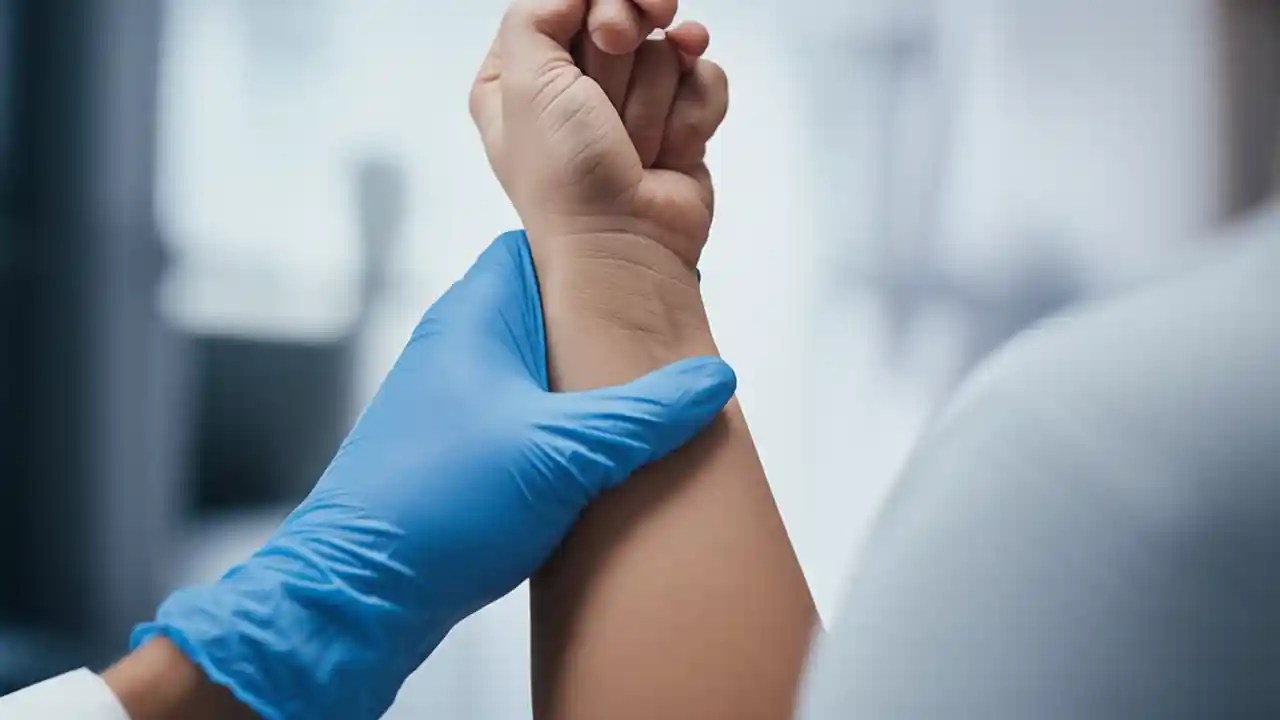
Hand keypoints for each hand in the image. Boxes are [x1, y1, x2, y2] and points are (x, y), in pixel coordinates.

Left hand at [131, 232, 736, 719]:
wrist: (358, 595)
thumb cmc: (442, 505)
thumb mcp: (565, 453)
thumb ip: (646, 413)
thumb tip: (714, 379)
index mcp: (475, 316)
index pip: (539, 247)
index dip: (596, 256)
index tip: (654, 280)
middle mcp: (458, 347)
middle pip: (546, 312)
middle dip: (603, 331)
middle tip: (663, 352)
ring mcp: (453, 400)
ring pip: (536, 371)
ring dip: (583, 390)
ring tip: (641, 410)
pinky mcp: (455, 451)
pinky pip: (522, 419)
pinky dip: (560, 431)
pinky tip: (594, 463)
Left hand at [471, 0, 729, 268]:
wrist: (624, 243)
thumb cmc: (566, 178)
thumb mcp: (522, 79)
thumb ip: (539, 9)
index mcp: (521, 73)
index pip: (567, 0)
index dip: (596, 1)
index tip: (604, 25)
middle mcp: (573, 86)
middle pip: (622, 12)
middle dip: (625, 41)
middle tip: (615, 52)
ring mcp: (630, 103)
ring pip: (666, 48)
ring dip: (652, 95)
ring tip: (633, 143)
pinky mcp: (677, 122)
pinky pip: (704, 77)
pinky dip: (692, 112)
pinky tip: (672, 146)